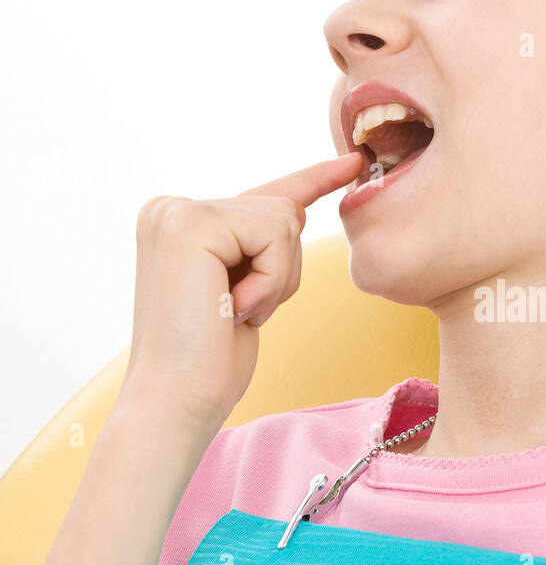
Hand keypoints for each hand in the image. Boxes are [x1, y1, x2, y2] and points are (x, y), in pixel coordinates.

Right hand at [119, 152, 363, 428]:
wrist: (176, 402)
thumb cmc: (211, 361)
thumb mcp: (245, 288)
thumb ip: (260, 245)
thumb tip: (297, 207)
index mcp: (180, 221)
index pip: (263, 195)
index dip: (314, 179)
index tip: (354, 162)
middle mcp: (171, 207)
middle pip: (282, 209)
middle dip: (282, 270)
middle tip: (239, 311)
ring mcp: (177, 211)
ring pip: (284, 218)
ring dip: (277, 278)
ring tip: (234, 310)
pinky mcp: (192, 223)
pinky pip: (275, 233)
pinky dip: (270, 279)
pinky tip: (233, 306)